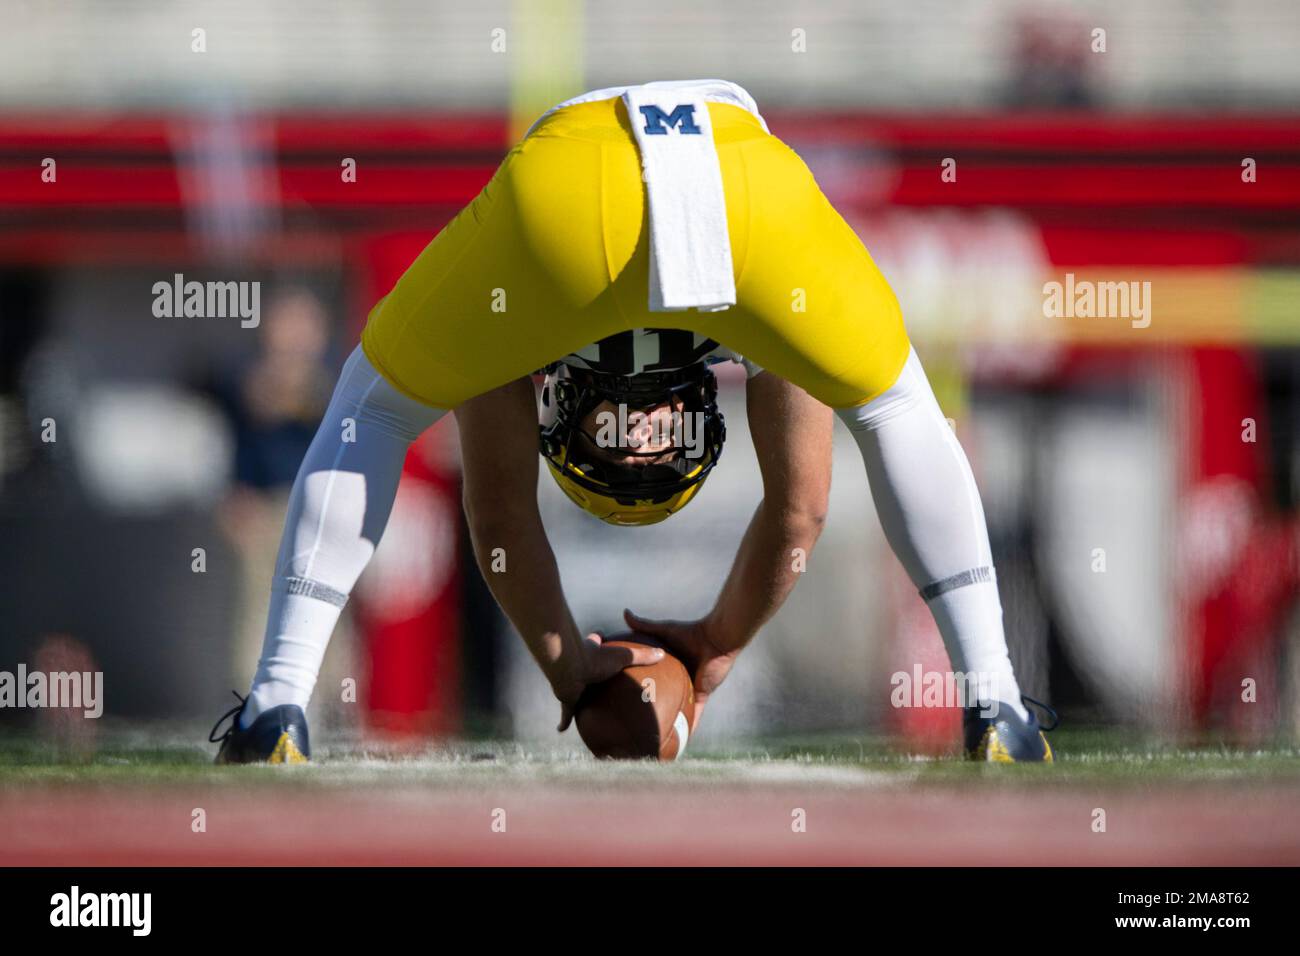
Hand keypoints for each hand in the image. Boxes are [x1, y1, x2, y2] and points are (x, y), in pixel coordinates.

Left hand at [552, 632, 664, 732]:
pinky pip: (566, 712)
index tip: (601, 635)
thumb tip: (662, 653)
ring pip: (573, 688)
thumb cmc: (595, 659)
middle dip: (588, 668)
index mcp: (591, 651)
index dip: (598, 637)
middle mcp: (578, 665)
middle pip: (583, 665)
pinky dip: (564, 721)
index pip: (595, 640)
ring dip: (576, 694)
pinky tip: (561, 729)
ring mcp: (571, 682)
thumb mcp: (623, 656)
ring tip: (584, 704)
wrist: (570, 669)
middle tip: (597, 676)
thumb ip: (642, 656)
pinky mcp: (567, 698)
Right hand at [622, 609, 738, 732]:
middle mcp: (681, 680)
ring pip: (679, 712)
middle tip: (637, 725)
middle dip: (655, 712)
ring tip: (656, 741)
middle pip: (665, 700)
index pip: (654, 681)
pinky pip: (694, 716)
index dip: (643, 690)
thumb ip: (644, 624)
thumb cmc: (691, 632)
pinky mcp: (701, 695)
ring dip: (672, 725)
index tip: (627, 700)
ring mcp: (691, 689)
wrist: (716, 639)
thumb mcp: (663, 630)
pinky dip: (688, 729)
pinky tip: (680, 744)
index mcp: (671, 666)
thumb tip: (624, 612)